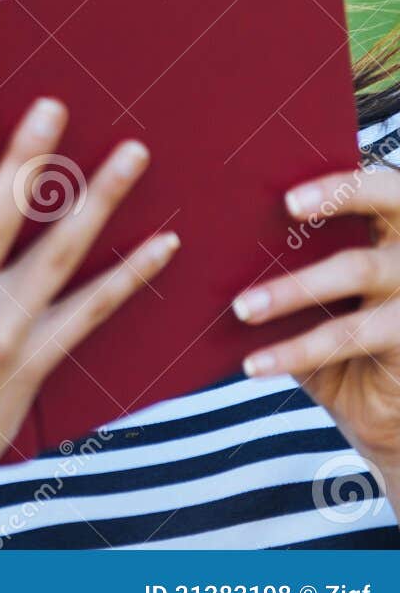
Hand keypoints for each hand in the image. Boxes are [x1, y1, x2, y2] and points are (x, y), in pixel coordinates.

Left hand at [232, 165, 399, 494]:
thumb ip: (289, 257)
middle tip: (282, 207)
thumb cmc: (333, 330)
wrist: (381, 409)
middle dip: (333, 198)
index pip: (378, 184)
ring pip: (358, 268)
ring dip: (292, 287)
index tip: (289, 194)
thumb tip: (211, 230)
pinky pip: (349, 335)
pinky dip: (296, 350)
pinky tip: (254, 363)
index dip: (341, 183)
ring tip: (241, 307)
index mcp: (390, 223)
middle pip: (386, 204)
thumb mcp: (317, 292)